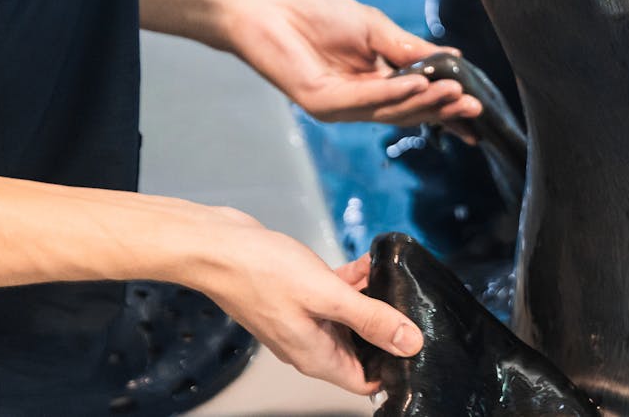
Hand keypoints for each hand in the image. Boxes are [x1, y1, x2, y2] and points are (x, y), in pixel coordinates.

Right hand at [196, 217, 418, 393]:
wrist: (216, 247)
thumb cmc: (260, 272)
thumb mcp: (328, 296)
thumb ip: (371, 319)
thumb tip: (408, 343)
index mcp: (315, 354)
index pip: (364, 381)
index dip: (390, 367)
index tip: (412, 342)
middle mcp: (307, 343)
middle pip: (359, 349)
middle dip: (383, 327)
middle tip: (404, 301)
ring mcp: (300, 319)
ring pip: (347, 319)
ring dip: (368, 299)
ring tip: (387, 276)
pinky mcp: (295, 296)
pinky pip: (332, 297)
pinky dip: (350, 283)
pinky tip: (364, 263)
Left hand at [225, 0, 481, 125]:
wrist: (265, 8)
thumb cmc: (315, 13)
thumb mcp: (375, 28)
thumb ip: (409, 49)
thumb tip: (452, 60)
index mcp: (373, 84)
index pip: (416, 102)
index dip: (446, 109)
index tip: (476, 111)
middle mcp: (359, 101)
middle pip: (409, 112)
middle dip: (443, 109)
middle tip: (474, 107)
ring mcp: (340, 106)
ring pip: (391, 111)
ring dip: (426, 103)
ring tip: (456, 94)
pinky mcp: (321, 102)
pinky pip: (366, 100)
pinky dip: (396, 94)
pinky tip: (420, 86)